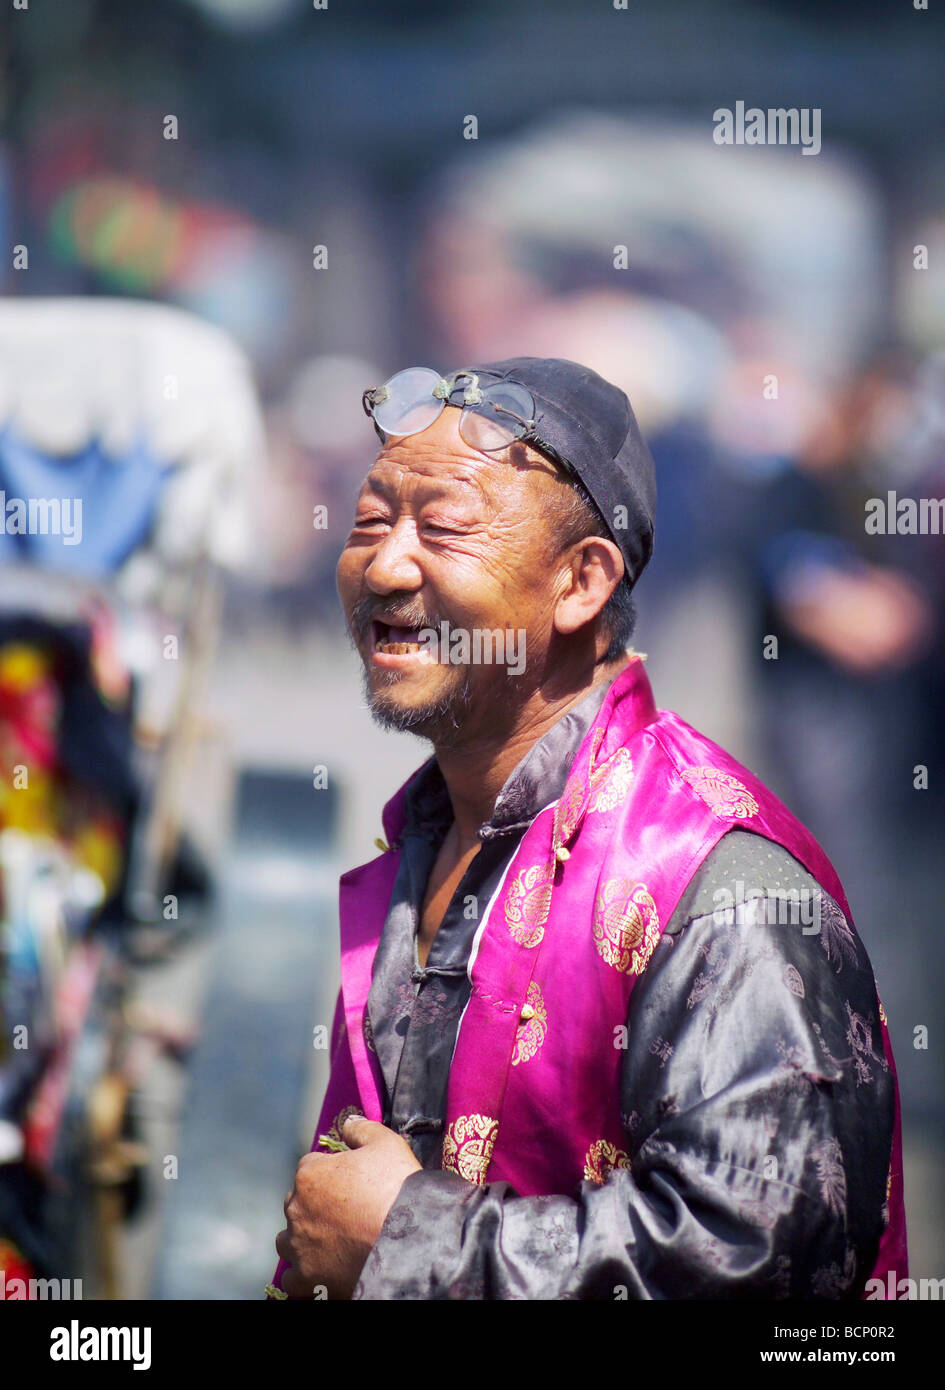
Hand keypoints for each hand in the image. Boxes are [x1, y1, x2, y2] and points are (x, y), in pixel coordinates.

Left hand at [275, 1115, 421, 1298]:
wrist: (410, 1242)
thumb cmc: (397, 1187)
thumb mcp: (386, 1144)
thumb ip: (362, 1129)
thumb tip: (348, 1122)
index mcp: (310, 1174)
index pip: (310, 1166)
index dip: (331, 1172)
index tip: (350, 1182)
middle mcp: (297, 1209)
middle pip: (296, 1203)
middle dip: (314, 1205)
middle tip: (344, 1213)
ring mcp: (299, 1247)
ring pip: (286, 1242)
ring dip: (301, 1240)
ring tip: (329, 1243)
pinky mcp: (307, 1279)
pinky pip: (292, 1280)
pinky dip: (303, 1276)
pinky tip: (321, 1271)